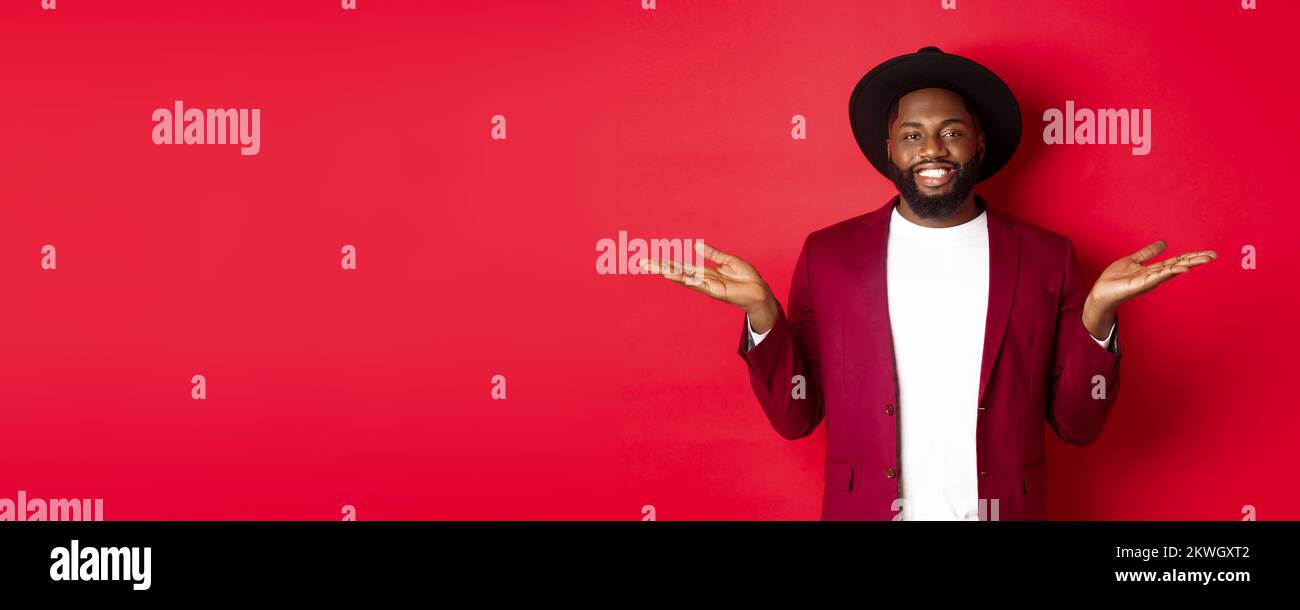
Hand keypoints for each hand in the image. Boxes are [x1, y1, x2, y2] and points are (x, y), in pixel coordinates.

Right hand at [639, 241, 778, 330]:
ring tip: (651, 267)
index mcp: (704, 272)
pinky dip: (683, 279)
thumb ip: (712, 254)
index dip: (667, 262)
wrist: (759, 291)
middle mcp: (702, 279)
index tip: (652, 259)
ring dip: (666, 272)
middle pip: (677, 271)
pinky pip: (695, 283)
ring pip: (682, 277)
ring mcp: (706, 285)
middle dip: (660, 267)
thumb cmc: (746, 278)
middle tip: (642, 262)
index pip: (682, 266)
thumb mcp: (727, 260)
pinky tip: (671, 275)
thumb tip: (695, 245)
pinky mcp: (713, 290)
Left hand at [1082, 240, 1216, 338]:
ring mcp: (1150, 280)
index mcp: (1155, 269)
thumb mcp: (1134, 260)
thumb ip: (1148, 253)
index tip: (1208, 253)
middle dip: (1196, 260)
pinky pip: (1158, 276)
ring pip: (1172, 270)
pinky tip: (1181, 268)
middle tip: (1214, 255)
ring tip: (1204, 259)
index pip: (1177, 260)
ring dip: (1188, 264)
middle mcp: (1155, 275)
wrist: (1101, 291)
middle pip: (1180, 265)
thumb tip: (1164, 243)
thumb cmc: (1115, 278)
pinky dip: (1170, 271)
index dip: (1192, 256)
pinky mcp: (1141, 284)